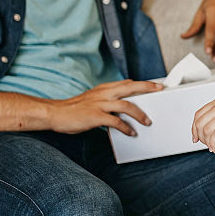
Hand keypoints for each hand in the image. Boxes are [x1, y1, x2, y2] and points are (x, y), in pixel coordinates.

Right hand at [46, 79, 162, 136]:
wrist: (55, 114)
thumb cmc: (73, 109)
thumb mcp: (92, 99)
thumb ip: (107, 99)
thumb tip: (122, 104)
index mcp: (103, 89)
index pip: (126, 83)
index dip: (142, 84)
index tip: (155, 85)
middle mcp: (103, 94)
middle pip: (130, 87)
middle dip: (147, 87)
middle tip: (159, 90)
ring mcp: (99, 104)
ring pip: (126, 105)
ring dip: (139, 114)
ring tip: (147, 121)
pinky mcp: (96, 116)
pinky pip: (116, 122)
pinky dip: (126, 128)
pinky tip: (131, 133)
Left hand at [192, 94, 214, 152]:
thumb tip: (210, 129)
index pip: (198, 115)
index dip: (194, 129)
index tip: (197, 138)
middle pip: (200, 123)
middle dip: (201, 138)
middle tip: (207, 145)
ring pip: (207, 130)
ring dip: (207, 143)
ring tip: (214, 148)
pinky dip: (213, 144)